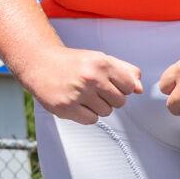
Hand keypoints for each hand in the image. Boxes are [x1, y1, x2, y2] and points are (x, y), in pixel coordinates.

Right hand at [19, 45, 143, 123]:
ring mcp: (77, 94)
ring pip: (106, 112)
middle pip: (120, 102)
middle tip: (94, 89)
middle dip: (110, 98)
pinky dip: (86, 114)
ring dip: (97, 107)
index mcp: (101, 63)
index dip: (121, 86)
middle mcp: (90, 78)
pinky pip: (91, 120)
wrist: (39, 63)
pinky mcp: (66, 107)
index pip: (129, 87)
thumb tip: (140, 89)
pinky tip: (76, 103)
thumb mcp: (99, 58)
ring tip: (83, 95)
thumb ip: (124, 70)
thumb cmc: (72, 62)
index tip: (109, 82)